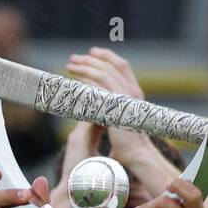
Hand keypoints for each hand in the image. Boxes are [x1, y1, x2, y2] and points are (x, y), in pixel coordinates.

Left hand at [64, 46, 151, 165]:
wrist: (137, 154)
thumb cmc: (129, 145)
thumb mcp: (122, 122)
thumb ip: (114, 110)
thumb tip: (101, 108)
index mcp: (135, 92)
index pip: (121, 66)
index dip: (106, 56)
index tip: (91, 53)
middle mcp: (132, 91)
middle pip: (110, 65)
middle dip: (90, 59)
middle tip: (73, 59)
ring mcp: (125, 97)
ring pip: (103, 72)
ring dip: (84, 66)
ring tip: (70, 66)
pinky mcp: (116, 105)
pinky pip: (99, 85)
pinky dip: (87, 79)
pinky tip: (76, 79)